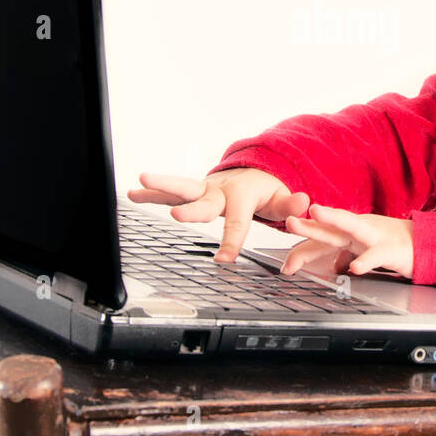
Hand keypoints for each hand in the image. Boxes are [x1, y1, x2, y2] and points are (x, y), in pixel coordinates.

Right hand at [127, 169, 309, 262]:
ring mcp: (204, 189)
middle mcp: (219, 191)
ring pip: (181, 188)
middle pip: (204, 201)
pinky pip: (170, 192)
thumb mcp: (283, 200)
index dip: (232, 242)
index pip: (237, 223)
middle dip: (191, 209)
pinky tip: (132, 194)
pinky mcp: (194, 190)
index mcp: (242, 196)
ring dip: (160, 186)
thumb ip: (292, 205)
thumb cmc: (266, 192)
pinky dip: (151, 193)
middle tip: (177, 215)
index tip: (224, 261)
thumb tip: (304, 202)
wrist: (252, 174)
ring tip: (139, 185)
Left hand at [281, 204, 414, 279]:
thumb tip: (334, 266)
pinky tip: (355, 268)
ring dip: (332, 220)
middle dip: (308, 224)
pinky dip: (365, 261)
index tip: (286, 266)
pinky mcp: (390, 249)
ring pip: (350, 227)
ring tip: (315, 214)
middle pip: (330, 227)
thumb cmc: (395, 246)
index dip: (303, 252)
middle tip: (289, 221)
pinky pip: (376, 255)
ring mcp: (374, 236)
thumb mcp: (365, 250)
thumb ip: (348, 256)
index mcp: (350, 233)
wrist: (427, 244)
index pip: (322, 240)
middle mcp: (359, 230)